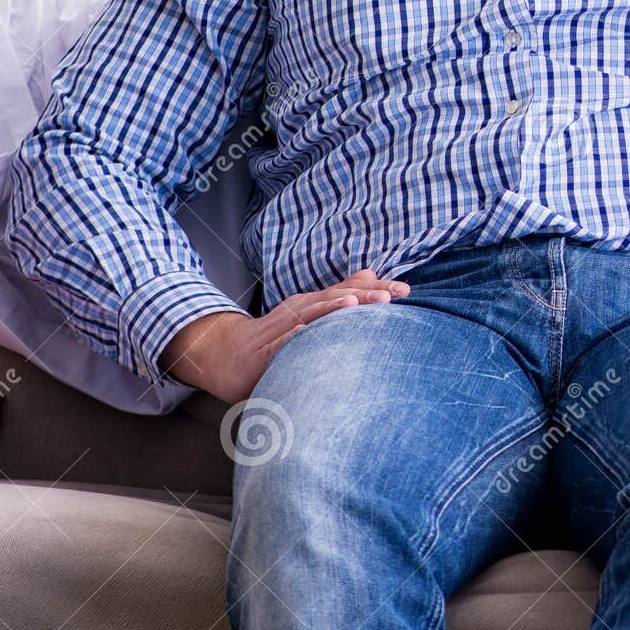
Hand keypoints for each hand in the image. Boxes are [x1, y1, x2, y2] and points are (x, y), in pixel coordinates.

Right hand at [159, 267, 411, 404]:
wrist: (224, 355)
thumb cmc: (274, 337)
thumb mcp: (311, 313)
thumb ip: (341, 296)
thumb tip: (372, 274)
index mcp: (313, 304)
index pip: (350, 293)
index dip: (376, 290)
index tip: (406, 289)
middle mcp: (299, 310)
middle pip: (334, 299)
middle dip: (364, 296)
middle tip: (392, 294)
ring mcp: (280, 329)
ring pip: (309, 316)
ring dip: (331, 309)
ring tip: (355, 303)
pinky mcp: (262, 352)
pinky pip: (279, 344)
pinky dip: (294, 337)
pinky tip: (306, 334)